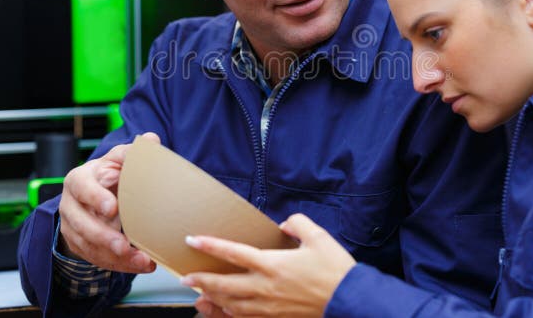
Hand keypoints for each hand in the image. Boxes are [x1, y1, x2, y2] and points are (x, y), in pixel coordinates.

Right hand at [57, 132, 158, 273]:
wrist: (96, 194)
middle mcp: (71, 205)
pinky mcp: (81, 245)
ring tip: (140, 261)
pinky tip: (139, 265)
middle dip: (103, 237)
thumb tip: (152, 140)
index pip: (83, 188)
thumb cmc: (110, 173)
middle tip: (124, 246)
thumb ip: (133, 153)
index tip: (112, 207)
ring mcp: (73, 227)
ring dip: (115, 257)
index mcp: (79, 180)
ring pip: (89, 246)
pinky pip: (97, 259)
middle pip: (82, 224)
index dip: (95, 197)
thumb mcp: (119, 160)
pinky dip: (119, 265)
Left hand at [181, 213, 356, 317]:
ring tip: (198, 295)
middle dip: (201, 280)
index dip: (210, 245)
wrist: (348, 301)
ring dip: (212, 298)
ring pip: (231, 304)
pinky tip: (224, 310)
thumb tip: (284, 224)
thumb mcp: (318, 236)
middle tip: (185, 276)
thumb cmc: (334, 269)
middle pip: (224, 284)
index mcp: (272, 263)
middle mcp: (265, 286)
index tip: (193, 240)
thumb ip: (297, 224)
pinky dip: (230, 314)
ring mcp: (268, 306)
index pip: (233, 253)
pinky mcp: (276, 317)